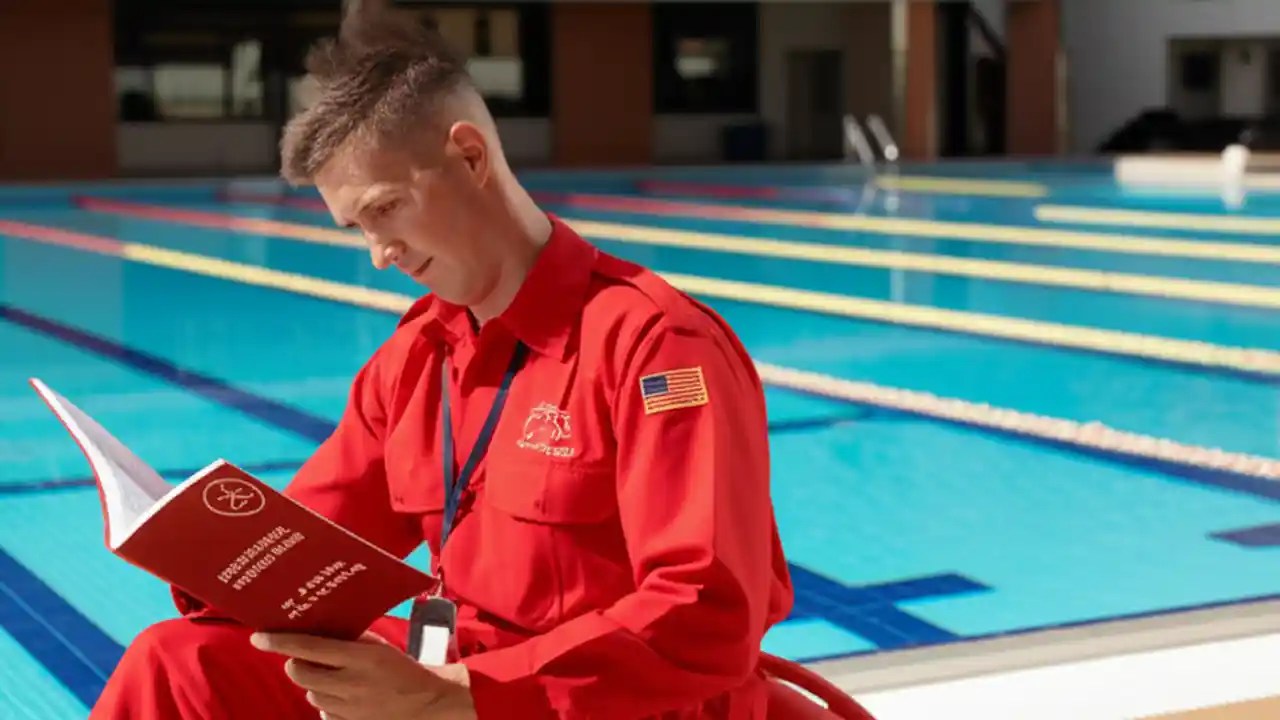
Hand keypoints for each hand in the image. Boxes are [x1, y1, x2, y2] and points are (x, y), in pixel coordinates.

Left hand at [250, 630, 475, 719]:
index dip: (279, 642)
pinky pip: (322, 711)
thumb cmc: (403, 669)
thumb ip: (349, 640)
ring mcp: (347, 708)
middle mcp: (349, 684)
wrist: (427, 705)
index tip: (258, 637)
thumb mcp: (379, 647)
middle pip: (299, 673)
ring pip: (309, 693)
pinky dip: (326, 702)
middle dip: (296, 663)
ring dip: (314, 683)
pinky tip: (344, 696)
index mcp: (359, 658)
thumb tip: (315, 631)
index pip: (308, 647)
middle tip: (303, 657)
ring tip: (334, 677)